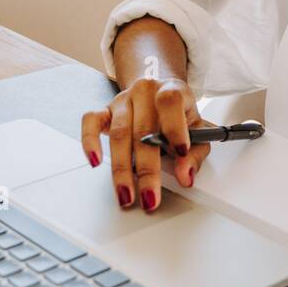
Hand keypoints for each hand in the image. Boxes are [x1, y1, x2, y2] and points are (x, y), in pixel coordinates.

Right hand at [81, 76, 211, 210]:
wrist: (158, 92)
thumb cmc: (178, 113)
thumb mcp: (197, 130)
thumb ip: (195, 154)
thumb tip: (185, 175)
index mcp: (172, 89)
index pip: (171, 101)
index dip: (175, 127)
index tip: (180, 152)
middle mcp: (145, 91)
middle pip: (143, 130)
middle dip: (147, 169)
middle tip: (150, 196)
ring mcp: (123, 100)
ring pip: (119, 134)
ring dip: (121, 168)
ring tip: (126, 194)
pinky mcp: (105, 110)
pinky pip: (90, 122)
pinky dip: (90, 142)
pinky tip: (96, 161)